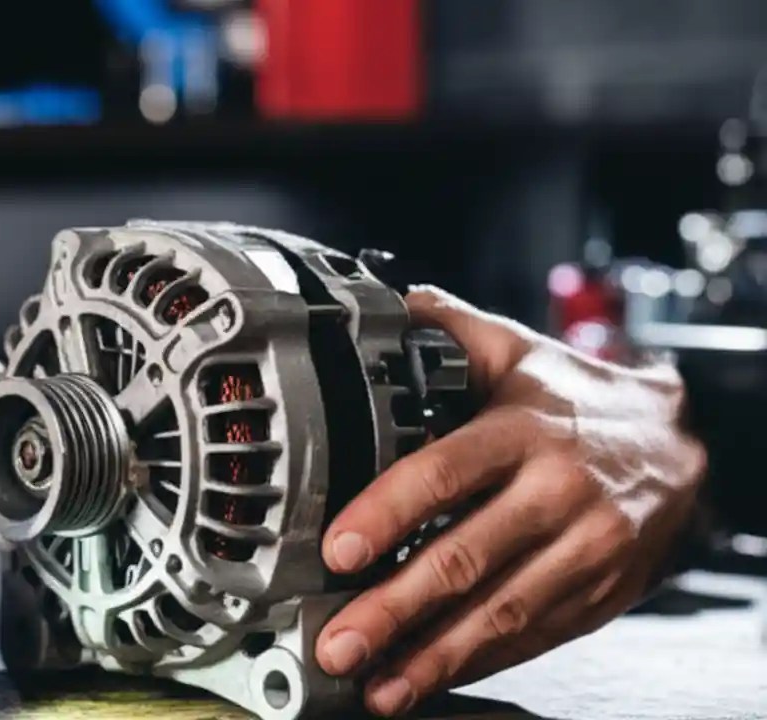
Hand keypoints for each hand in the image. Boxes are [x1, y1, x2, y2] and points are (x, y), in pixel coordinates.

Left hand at [314, 286, 706, 715]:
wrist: (677, 440)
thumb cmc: (575, 397)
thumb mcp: (515, 350)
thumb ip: (445, 330)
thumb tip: (379, 306)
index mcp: (524, 429)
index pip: (445, 472)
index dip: (387, 513)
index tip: (339, 550)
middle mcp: (557, 492)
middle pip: (466, 558)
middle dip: (395, 607)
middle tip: (340, 641)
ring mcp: (586, 549)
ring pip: (503, 612)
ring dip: (433, 655)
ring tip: (376, 684)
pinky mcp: (601, 592)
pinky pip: (535, 637)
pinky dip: (478, 663)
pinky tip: (429, 679)